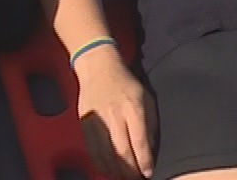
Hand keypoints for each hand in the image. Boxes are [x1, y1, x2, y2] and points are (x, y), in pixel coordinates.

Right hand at [74, 48, 154, 178]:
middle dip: (131, 170)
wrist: (99, 67)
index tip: (149, 172)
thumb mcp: (146, 97)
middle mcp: (114, 114)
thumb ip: (150, 123)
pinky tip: (108, 170)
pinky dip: (100, 164)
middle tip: (137, 179)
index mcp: (133, 106)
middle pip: (122, 150)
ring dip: (115, 171)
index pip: (139, 139)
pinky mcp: (85, 123)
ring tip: (124, 178)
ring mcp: (97, 119)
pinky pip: (92, 150)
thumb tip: (152, 149)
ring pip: (105, 154)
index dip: (144, 160)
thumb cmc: (126, 83)